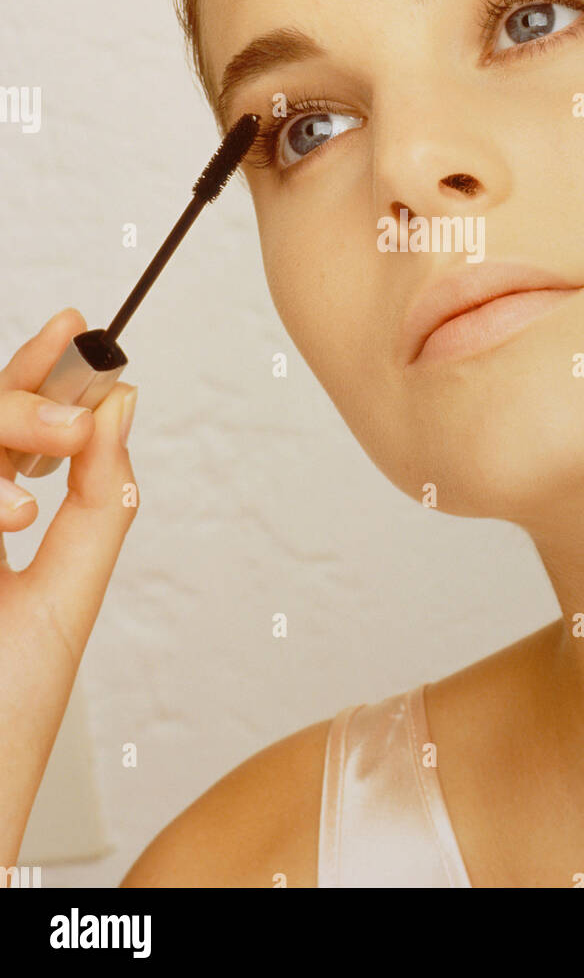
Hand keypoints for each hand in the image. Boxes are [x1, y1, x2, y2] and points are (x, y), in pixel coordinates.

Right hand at [0, 308, 138, 866]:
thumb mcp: (68, 596)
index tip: (79, 324)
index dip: (38, 369)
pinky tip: (3, 522)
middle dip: (18, 404)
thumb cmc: (8, 710)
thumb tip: (121, 406)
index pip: (8, 426)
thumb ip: (98, 502)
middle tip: (67, 422)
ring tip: (21, 508)